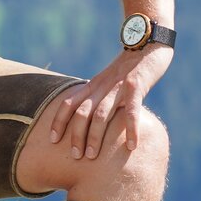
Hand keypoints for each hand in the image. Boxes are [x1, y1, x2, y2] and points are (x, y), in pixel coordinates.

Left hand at [46, 45, 171, 160]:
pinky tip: (131, 146)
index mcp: (92, 86)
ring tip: (92, 156)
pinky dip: (131, 129)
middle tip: (74, 156)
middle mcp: (101, 87)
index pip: (68, 103)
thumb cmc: (127, 69)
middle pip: (82, 112)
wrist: (147, 44)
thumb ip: (98, 98)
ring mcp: (118, 87)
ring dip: (95, 136)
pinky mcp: (137, 87)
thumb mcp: (106, 82)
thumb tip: (88, 121)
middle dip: (76, 135)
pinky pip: (132, 111)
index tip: (52, 140)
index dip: (58, 121)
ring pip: (101, 113)